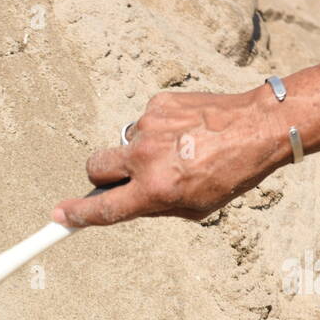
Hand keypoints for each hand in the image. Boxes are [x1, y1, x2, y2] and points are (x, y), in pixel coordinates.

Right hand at [52, 86, 290, 226]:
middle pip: (96, 168)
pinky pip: (145, 123)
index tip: (59, 216)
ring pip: (124, 145)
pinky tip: (186, 132)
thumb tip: (125, 201)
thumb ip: (155, 206)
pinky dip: (159, 130)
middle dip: (101, 177)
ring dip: (140, 152)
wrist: (260, 127)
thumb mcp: (194, 208)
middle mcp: (146, 158)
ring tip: (178, 151)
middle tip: (123, 179)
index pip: (103, 208)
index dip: (77, 215)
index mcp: (154, 190)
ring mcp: (149, 127)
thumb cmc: (231, 174)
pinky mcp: (159, 103)